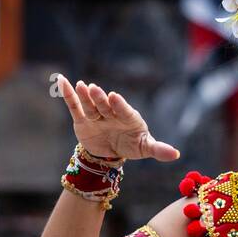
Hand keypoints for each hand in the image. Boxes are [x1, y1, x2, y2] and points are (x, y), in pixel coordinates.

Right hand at [56, 75, 179, 162]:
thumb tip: (176, 155)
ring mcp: (96, 115)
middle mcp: (111, 113)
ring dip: (84, 95)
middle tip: (95, 89)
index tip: (114, 97)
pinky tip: (61, 81)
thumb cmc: (132, 145)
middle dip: (100, 98)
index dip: (119, 104)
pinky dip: (68, 94)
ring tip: (80, 85)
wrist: (111, 152)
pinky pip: (74, 106)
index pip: (123, 110)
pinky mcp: (82, 120)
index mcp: (128, 117)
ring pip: (90, 105)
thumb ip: (158, 149)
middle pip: (105, 105)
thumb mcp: (145, 148)